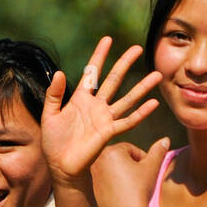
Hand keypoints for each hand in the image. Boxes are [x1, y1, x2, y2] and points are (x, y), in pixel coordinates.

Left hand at [40, 37, 161, 184]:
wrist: (61, 166)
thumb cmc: (54, 142)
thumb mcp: (49, 115)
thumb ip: (54, 94)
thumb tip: (59, 72)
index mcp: (80, 98)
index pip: (92, 73)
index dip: (99, 56)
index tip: (107, 39)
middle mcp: (96, 106)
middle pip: (114, 80)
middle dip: (125, 64)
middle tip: (137, 48)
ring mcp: (105, 118)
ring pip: (127, 99)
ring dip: (142, 87)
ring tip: (156, 75)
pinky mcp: (109, 132)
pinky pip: (128, 121)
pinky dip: (141, 113)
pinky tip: (153, 104)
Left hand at [90, 138, 170, 206]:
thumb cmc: (140, 189)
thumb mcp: (152, 167)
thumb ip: (158, 151)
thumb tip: (165, 139)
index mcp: (110, 151)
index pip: (130, 149)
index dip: (143, 160)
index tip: (146, 172)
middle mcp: (97, 160)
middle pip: (120, 158)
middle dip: (132, 166)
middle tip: (139, 180)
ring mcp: (93, 174)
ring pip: (114, 169)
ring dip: (124, 174)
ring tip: (132, 187)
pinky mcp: (92, 187)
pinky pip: (107, 181)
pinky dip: (116, 184)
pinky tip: (123, 194)